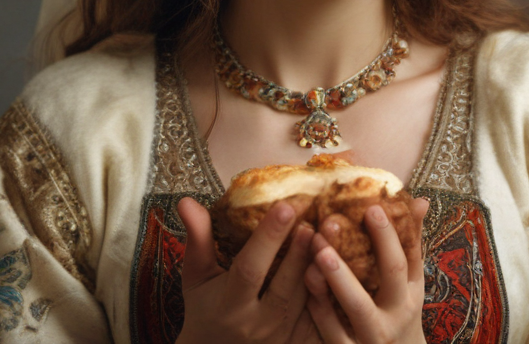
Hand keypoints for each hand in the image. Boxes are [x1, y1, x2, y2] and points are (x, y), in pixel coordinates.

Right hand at [175, 197, 321, 343]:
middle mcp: (258, 325)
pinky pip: (321, 316)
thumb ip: (198, 238)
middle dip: (301, 251)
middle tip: (315, 217)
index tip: (286, 205)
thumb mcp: (197, 276)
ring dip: (321, 266)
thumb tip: (186, 200)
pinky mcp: (300, 343)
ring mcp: (282, 338)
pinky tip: (342, 260)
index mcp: (230, 305)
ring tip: (331, 231)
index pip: (250, 268)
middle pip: (285, 285)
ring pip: (308, 300)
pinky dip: (332, 288)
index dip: (268, 238)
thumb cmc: (205, 310)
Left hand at [304, 198, 428, 343]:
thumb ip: (410, 242)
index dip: (389, 232)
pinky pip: (332, 333)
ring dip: (336, 277)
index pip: (405, 257)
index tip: (371, 206)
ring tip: (318, 250)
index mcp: (410, 292)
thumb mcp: (410, 283)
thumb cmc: (398, 311)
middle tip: (337, 222)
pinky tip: (307, 280)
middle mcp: (395, 314)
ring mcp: (373, 336)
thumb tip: (421, 200)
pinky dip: (319, 308)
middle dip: (368, 248)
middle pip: (388, 277)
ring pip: (356, 307)